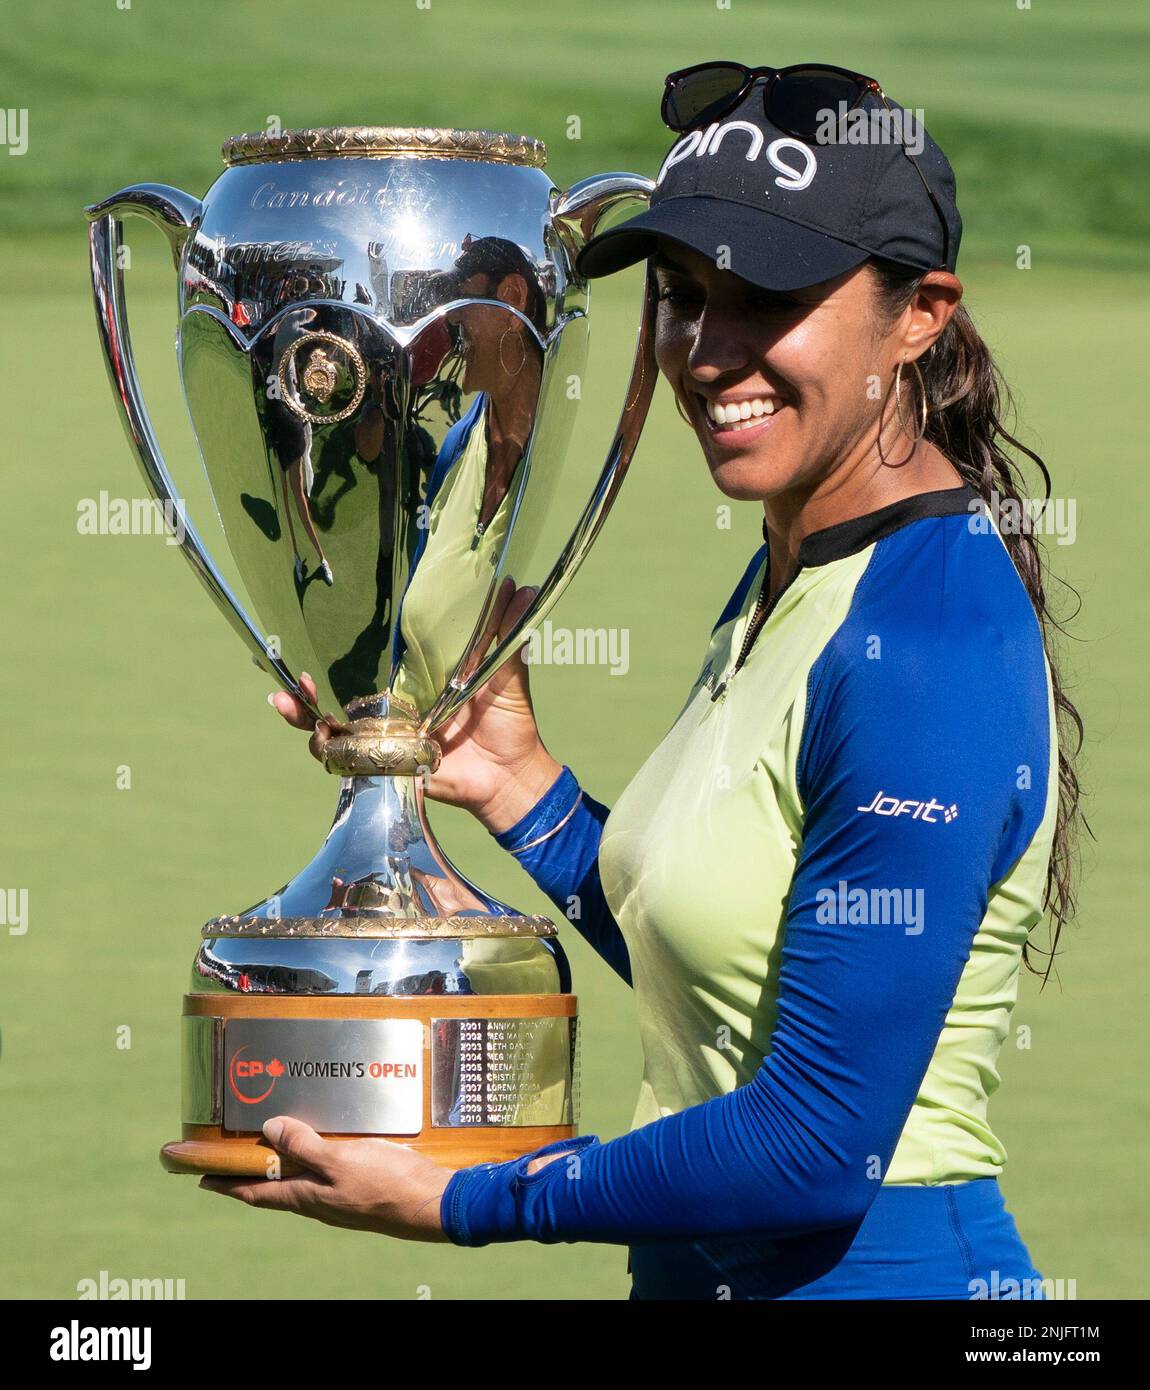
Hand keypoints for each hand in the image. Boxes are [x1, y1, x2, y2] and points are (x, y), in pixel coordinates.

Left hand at [199, 1117, 451, 1241]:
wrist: (430, 1203)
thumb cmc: (384, 1184)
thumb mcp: (339, 1160)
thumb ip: (304, 1146)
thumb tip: (270, 1130)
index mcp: (306, 1197)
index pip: (255, 1191)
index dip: (227, 1184)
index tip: (202, 1178)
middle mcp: (318, 1200)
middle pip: (274, 1185)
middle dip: (251, 1171)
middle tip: (233, 1154)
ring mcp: (339, 1196)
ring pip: (300, 1179)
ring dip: (282, 1163)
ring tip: (271, 1142)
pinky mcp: (359, 1187)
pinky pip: (325, 1172)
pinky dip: (312, 1158)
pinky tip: (322, 1142)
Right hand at [268, 577, 562, 833]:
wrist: (512, 776)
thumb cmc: (510, 723)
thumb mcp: (508, 672)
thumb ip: (505, 633)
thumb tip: (522, 587)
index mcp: (417, 677)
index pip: (372, 654)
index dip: (344, 640)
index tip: (322, 616)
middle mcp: (393, 702)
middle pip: (339, 683)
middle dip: (309, 672)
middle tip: (291, 659)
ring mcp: (385, 732)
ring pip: (331, 716)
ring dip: (302, 706)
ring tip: (286, 695)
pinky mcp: (385, 760)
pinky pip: (343, 754)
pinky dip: (320, 742)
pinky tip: (309, 730)